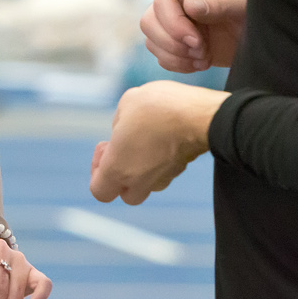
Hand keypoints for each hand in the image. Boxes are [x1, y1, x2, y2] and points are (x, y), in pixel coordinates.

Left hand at [90, 81, 227, 204]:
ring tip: (145, 137)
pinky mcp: (181, 169)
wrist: (201, 116)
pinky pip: (164, 172)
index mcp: (118, 169)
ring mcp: (163, 178)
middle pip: (126, 194)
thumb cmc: (158, 108)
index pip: (99, 191)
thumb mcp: (126, 104)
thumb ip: (119, 124)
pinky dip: (159, 159)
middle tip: (124, 147)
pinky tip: (162, 135)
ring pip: (147, 184)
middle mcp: (140, 181)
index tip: (106, 146)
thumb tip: (125, 131)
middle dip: (122, 174)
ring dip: (142, 166)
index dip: (96, 170)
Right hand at [140, 0, 247, 71]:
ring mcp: (173, 19)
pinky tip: (200, 64)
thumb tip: (189, 6)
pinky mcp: (175, 40)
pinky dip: (177, 64)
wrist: (263, 37)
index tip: (198, 42)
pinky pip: (160, 55)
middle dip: (172, 42)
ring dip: (175, 55)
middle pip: (148, 21)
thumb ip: (220, 4)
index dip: (175, 25)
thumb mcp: (245, 6)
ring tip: (203, 58)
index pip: (163, 0)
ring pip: (150, 39)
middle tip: (201, 52)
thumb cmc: (257, 14)